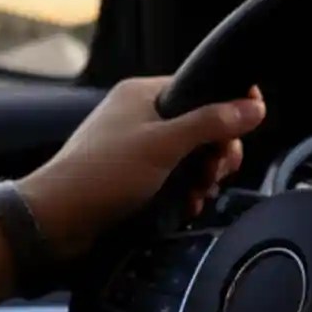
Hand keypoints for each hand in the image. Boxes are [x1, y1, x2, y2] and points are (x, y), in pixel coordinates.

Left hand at [17, 77, 265, 258]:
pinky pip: (172, 177)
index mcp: (143, 94)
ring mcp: (135, 147)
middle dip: (215, 153)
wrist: (56, 221)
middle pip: (200, 126)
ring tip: (198, 195)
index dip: (226, 111)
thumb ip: (210, 123)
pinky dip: (184, 191)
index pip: (200, 90)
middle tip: (216, 174)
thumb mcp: (164, 145)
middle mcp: (139, 115)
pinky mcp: (132, 177)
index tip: (238, 135)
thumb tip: (255, 106)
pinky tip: (186, 206)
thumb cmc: (105, 173)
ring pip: (189, 156)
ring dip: (201, 177)